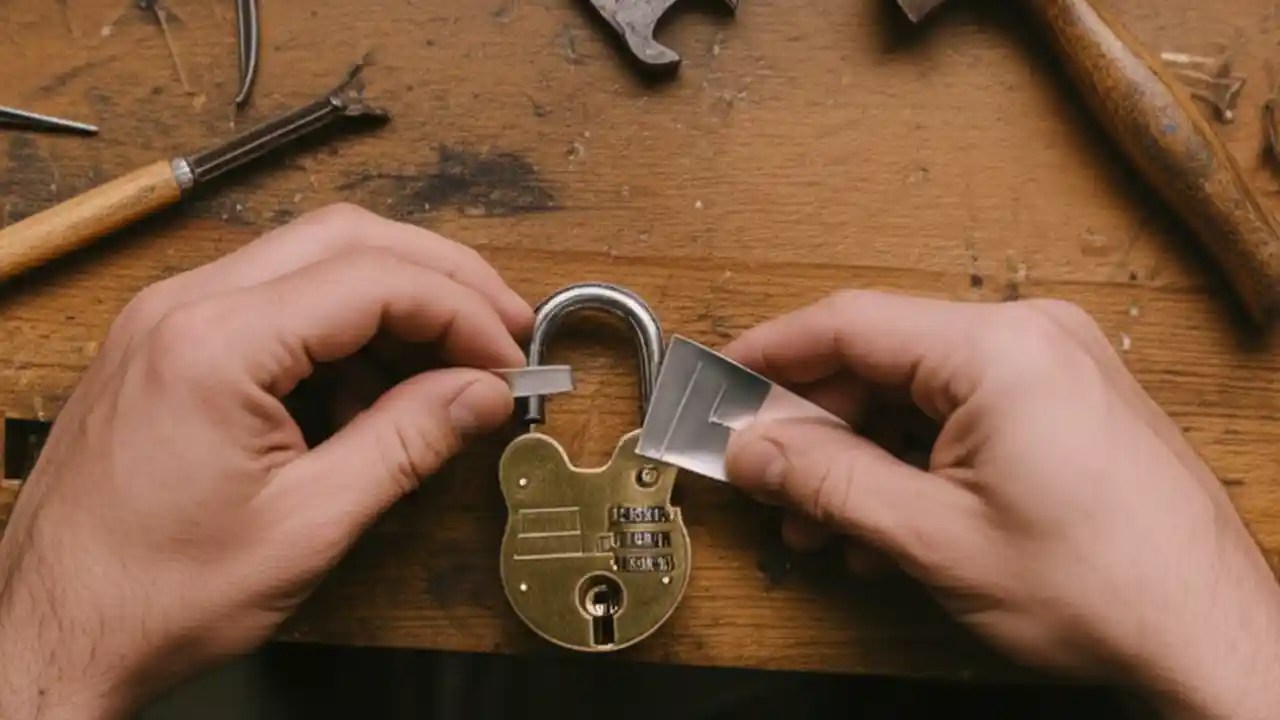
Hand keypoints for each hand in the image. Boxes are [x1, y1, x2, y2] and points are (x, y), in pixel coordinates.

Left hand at [0, 204, 531, 718]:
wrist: (47, 632)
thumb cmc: (154, 594)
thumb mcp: (308, 525)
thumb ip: (407, 443)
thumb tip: (483, 392)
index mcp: (215, 343)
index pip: (374, 279)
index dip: (461, 310)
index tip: (509, 355)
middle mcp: (184, 306)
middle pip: (347, 239)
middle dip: (439, 278)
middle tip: (501, 329)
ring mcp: (169, 319)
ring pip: (312, 260)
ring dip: (392, 303)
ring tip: (443, 376)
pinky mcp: (168, 344)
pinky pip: (275, 304)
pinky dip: (341, 333)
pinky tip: (369, 398)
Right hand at [724, 291, 1279, 719]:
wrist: (1208, 636)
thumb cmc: (1103, 586)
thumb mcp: (933, 536)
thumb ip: (826, 480)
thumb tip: (752, 447)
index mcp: (999, 349)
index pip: (850, 324)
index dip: (770, 354)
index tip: (719, 384)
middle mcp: (1030, 339)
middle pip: (880, 359)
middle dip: (814, 426)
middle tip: (766, 477)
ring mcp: (1053, 368)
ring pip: (916, 393)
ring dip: (859, 453)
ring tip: (822, 521)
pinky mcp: (1063, 403)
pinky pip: (959, 413)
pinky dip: (910, 459)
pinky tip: (882, 519)